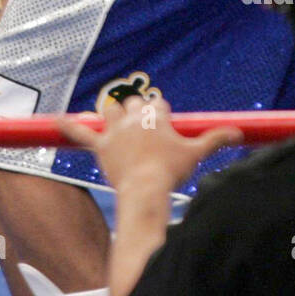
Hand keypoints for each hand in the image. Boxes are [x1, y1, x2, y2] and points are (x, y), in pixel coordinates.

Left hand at [59, 95, 241, 195]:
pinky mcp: (100, 145)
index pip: (158, 106)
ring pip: (110, 112)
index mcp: (156, 114)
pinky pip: (80, 131)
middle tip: (146, 137)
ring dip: (114, 117)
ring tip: (120, 130)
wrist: (146, 190)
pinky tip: (55, 119)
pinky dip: (68, 125)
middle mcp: (133, 116)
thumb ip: (215, 139)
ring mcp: (115, 129)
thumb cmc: (172, 172)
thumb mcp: (196, 154)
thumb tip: (238, 132)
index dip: (162, 119)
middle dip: (139, 115)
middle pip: (134, 105)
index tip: (165, 133)